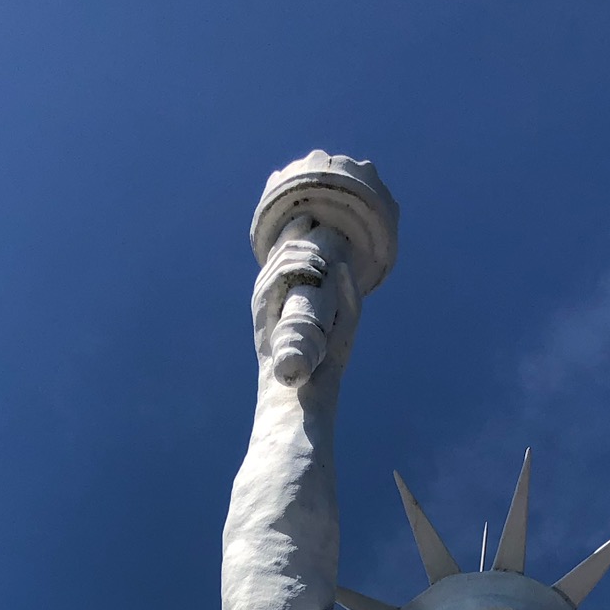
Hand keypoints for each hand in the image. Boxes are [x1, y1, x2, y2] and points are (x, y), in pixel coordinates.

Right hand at [251, 228, 360, 381]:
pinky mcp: (262, 309)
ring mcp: (265, 301)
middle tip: (321, 228)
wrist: (305, 392)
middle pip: (282, 248)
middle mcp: (272, 294)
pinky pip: (277, 275)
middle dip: (300, 232)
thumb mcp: (344, 324)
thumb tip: (343, 264)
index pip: (286, 252)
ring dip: (303, 250)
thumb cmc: (324, 364)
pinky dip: (296, 265)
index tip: (313, 217)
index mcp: (286, 294)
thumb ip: (347, 295)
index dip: (296, 230)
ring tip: (323, 254)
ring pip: (282, 258)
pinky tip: (316, 265)